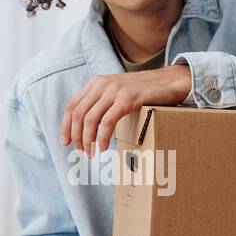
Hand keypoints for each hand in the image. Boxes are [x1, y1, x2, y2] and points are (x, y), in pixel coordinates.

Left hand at [60, 64, 191, 156]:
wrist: (170, 82)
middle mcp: (102, 84)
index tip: (65, 142)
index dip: (65, 126)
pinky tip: (103, 147)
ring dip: (87, 140)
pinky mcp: (128, 98)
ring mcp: (115, 90)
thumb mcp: (118, 93)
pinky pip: (107, 122)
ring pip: (90, 119)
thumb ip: (103, 103)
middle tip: (81, 152)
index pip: (73, 105)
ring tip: (90, 153)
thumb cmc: (145, 92)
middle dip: (76, 136)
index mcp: (97, 83)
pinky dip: (102, 137)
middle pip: (78, 114)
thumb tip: (88, 127)